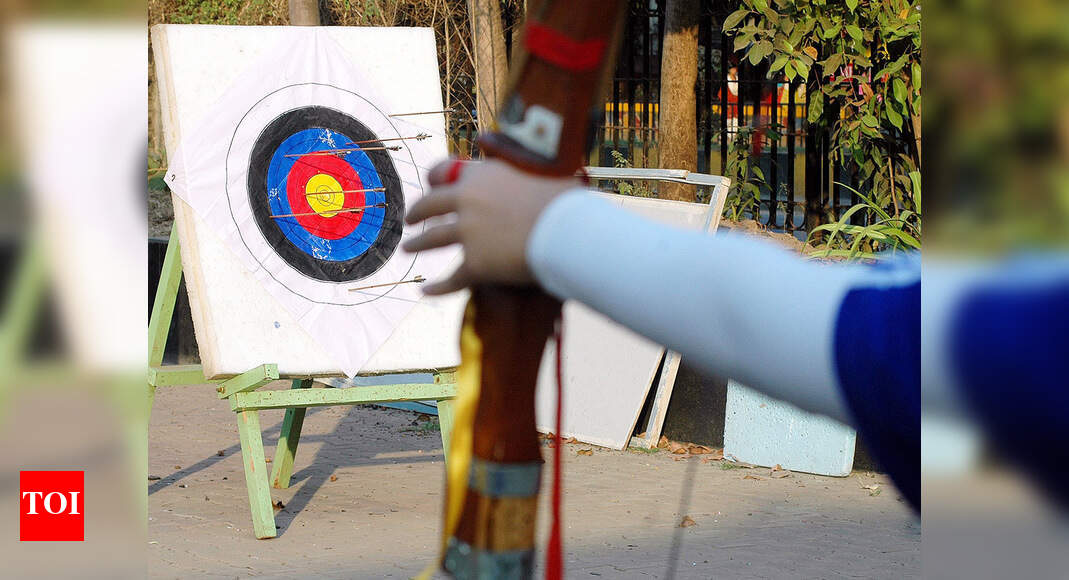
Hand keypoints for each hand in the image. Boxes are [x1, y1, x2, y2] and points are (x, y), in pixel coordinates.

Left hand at [404, 158, 578, 294]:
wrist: (566, 230)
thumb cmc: (564, 201)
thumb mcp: (541, 174)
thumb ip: (528, 175)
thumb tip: (544, 176)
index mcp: (481, 174)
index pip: (447, 170)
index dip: (435, 178)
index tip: (430, 183)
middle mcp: (468, 200)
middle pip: (430, 205)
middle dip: (417, 213)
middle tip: (410, 219)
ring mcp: (468, 233)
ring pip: (432, 239)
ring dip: (417, 244)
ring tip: (407, 248)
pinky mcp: (476, 264)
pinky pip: (451, 278)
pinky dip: (436, 287)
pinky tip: (424, 291)